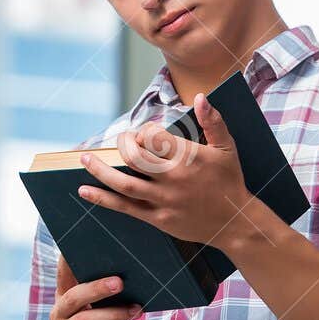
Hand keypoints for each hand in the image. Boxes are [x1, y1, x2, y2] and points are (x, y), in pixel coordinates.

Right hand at [48, 253, 141, 319]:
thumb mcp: (100, 315)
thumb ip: (107, 299)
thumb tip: (133, 280)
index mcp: (65, 299)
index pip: (63, 276)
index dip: (67, 262)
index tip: (75, 248)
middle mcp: (59, 314)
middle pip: (74, 296)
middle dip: (97, 288)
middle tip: (120, 282)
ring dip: (115, 314)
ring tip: (137, 310)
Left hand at [76, 92, 256, 249]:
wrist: (234, 222)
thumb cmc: (229, 181)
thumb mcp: (227, 148)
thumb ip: (213, 122)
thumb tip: (200, 97)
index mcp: (187, 157)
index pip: (153, 136)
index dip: (143, 131)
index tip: (145, 134)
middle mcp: (172, 178)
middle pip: (133, 156)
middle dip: (122, 144)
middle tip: (120, 141)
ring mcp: (163, 200)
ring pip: (123, 183)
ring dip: (99, 169)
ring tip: (84, 159)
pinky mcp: (157, 218)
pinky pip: (125, 208)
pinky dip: (102, 198)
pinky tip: (84, 190)